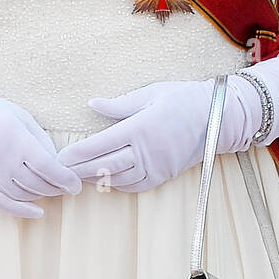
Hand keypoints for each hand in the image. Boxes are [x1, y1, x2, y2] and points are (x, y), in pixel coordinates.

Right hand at [0, 24, 81, 218]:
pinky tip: (37, 212)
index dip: (66, 179)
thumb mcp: (21, 118)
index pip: (47, 166)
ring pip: (22, 194)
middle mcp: (1, 156)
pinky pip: (2, 203)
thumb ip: (41, 141)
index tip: (76, 185)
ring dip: (41, 196)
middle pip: (37, 183)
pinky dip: (22, 210)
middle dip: (56, 188)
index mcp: (15, 137)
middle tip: (65, 186)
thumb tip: (60, 165)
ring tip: (51, 191)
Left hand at [56, 78, 259, 191]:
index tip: (62, 156)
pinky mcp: (165, 175)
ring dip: (97, 178)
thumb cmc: (182, 98)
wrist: (218, 117)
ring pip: (119, 178)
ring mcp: (158, 165)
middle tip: (60, 171)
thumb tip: (92, 103)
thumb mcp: (151, 93)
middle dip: (81, 169)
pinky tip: (105, 179)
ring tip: (77, 176)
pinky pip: (136, 185)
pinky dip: (118, 184)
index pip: (102, 143)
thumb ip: (120, 104)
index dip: (80, 152)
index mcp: (142, 127)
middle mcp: (149, 150)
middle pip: (106, 165)